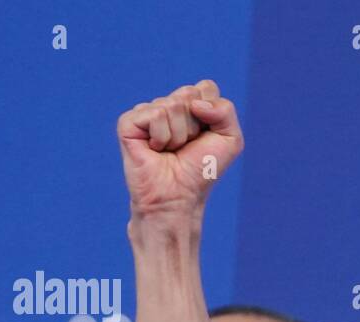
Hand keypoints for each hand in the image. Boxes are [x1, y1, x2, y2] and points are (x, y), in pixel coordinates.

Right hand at [117, 79, 243, 217]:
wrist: (179, 196)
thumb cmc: (202, 170)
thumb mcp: (231, 140)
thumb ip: (225, 111)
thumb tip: (196, 103)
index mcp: (189, 105)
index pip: (206, 87)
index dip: (212, 114)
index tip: (205, 137)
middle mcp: (166, 105)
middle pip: (190, 94)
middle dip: (195, 125)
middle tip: (186, 146)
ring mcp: (146, 112)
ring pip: (173, 105)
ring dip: (179, 135)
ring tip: (170, 151)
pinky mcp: (128, 122)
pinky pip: (155, 115)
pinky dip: (162, 137)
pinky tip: (155, 150)